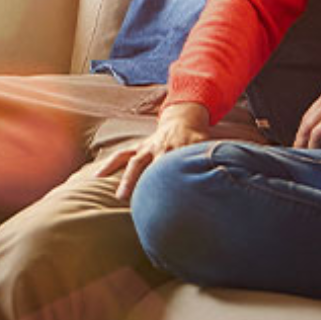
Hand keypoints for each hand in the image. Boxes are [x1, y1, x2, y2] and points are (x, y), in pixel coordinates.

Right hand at [96, 103, 210, 200]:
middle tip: (146, 200)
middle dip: (150, 181)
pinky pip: (121, 155)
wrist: (182, 119)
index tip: (175, 196)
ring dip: (127, 178)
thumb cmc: (195, 137)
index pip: (176, 164)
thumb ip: (210, 154)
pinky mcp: (138, 148)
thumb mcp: (204, 142)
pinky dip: (108, 165)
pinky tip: (95, 177)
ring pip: (135, 162)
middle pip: (155, 166)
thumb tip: (224, 164)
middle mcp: (161, 149)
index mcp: (179, 148)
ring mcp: (147, 148)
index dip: (175, 177)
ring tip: (118, 196)